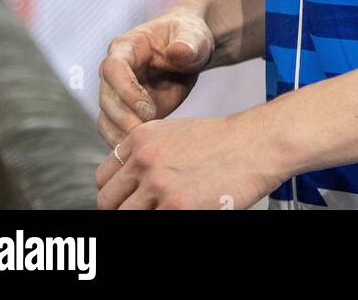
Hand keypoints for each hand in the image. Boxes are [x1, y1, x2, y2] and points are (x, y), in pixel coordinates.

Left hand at [95, 111, 285, 210]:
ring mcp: (159, 186)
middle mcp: (144, 161)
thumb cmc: (222, 140)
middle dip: (122, 210)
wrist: (254, 143)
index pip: (103, 179)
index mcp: (140, 139)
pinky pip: (153, 224)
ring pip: (125, 217)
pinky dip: (163, 221)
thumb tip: (129, 181)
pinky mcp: (177, 208)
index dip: (114, 194)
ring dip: (141, 217)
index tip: (125, 200)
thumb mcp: (174, 132)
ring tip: (164, 210)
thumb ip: (146, 153)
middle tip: (142, 210)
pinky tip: (182, 212)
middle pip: (107, 202)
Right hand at [96, 5, 214, 148]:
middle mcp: (114, 71)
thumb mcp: (195, 37)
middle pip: (106, 98)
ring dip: (121, 136)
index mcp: (126, 46)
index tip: (149, 110)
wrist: (190, 51)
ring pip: (106, 120)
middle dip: (124, 120)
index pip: (113, 68)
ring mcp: (117, 93)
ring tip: (144, 149)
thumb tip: (178, 51)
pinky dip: (125, 145)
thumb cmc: (190, 37)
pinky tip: (142, 153)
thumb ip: (188, 43)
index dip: (127, 91)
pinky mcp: (125, 113)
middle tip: (147, 135)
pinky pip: (115, 132)